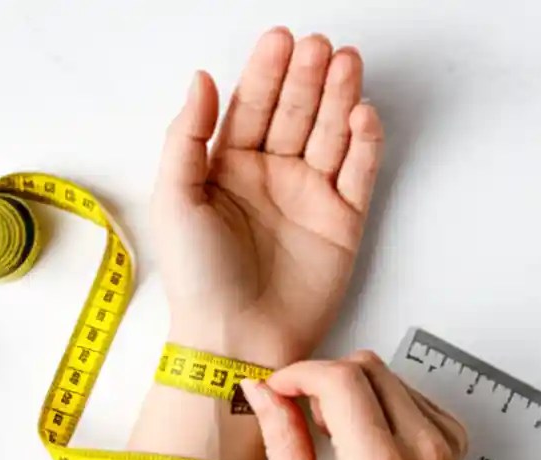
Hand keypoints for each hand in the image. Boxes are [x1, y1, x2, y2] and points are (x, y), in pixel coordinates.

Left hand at [151, 27, 383, 366]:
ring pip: (330, 134)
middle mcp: (272, 176)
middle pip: (296, 112)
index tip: (280, 40)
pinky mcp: (343, 222)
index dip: (267, 72)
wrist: (236, 338)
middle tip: (320, 47)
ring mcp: (309, 197)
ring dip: (340, 99)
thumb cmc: (199, 278)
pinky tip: (363, 116)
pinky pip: (359, 174)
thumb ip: (187, 135)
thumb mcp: (175, 198)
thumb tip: (200, 79)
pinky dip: (365, 144)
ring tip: (346, 64)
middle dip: (309, 77)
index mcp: (228, 167)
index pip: (252, 105)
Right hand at [240, 351, 467, 459]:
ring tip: (335, 436)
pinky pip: (407, 392)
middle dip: (325, 379)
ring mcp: (445, 440)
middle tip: (305, 418)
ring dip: (351, 390)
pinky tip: (363, 439)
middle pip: (366, 367)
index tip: (276, 389)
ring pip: (386, 375)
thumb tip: (258, 388)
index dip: (300, 374)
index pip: (340, 380)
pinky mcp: (454, 438)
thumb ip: (280, 436)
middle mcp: (423, 445)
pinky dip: (377, 402)